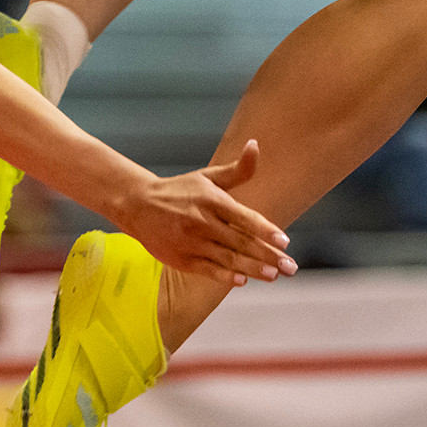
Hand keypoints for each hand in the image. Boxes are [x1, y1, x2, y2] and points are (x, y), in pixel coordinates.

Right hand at [114, 140, 295, 287]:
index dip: (265, 230)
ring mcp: (191, 242)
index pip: (244, 217)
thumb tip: (255, 145)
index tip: (284, 241)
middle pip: (240, 241)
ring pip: (227, 259)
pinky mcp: (182, 259)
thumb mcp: (207, 177)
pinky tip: (242, 281)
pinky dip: (225, 276)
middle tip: (290, 267)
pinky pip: (208, 270)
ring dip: (252, 269)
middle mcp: (202, 221)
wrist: (137, 205)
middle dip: (268, 256)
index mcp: (211, 200)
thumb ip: (237, 170)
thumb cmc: (179, 190)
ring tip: (273, 275)